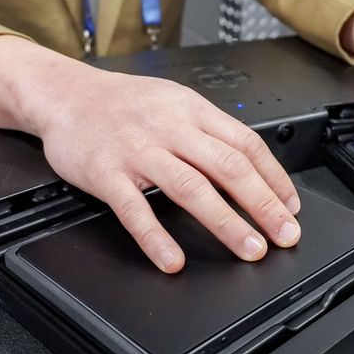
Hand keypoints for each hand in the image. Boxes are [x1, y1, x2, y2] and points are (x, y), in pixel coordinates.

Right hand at [0, 36, 301, 272]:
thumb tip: (252, 167)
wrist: (62, 93)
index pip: (246, 144)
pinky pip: (135, 209)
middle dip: (263, 205)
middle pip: (228, 167)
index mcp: (192, 110)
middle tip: (284, 235)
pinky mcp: (106, 173)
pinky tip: (173, 260)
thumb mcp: (173, 102)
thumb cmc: (121, 104)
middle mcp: (170, 128)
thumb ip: (208, 131)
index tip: (291, 207)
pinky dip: (156, 238)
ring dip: (226, 222)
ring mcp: (138, 150)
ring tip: (249, 249)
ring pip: (191, 188)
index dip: (274, 179)